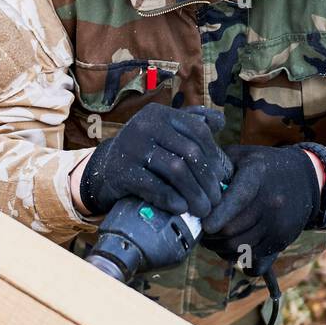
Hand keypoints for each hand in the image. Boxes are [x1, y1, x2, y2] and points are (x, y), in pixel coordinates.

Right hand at [77, 104, 229, 217]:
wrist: (104, 169)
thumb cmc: (143, 152)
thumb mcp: (163, 131)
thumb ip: (190, 123)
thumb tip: (220, 121)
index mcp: (160, 114)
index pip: (198, 131)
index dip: (214, 155)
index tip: (221, 177)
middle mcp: (146, 126)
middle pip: (189, 153)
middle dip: (207, 180)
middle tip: (215, 200)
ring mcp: (132, 148)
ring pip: (176, 170)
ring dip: (194, 193)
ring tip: (203, 209)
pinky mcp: (122, 172)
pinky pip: (154, 187)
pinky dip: (171, 199)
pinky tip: (181, 209)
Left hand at [199, 144, 322, 275]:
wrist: (307, 180)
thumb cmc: (264, 167)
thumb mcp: (243, 156)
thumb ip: (216, 164)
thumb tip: (188, 179)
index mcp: (257, 176)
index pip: (235, 200)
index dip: (216, 216)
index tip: (204, 225)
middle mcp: (271, 201)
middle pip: (230, 230)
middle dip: (209, 235)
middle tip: (201, 231)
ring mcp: (277, 224)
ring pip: (237, 247)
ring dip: (219, 247)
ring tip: (213, 238)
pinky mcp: (281, 240)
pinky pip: (251, 259)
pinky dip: (235, 256)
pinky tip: (230, 246)